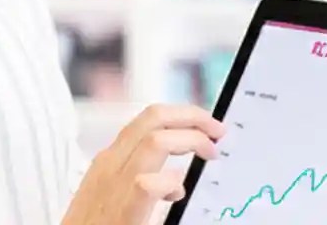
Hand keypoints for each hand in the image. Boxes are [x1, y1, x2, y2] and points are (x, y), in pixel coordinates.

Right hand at [62, 104, 225, 224]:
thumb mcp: (113, 196)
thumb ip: (141, 182)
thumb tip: (176, 182)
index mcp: (109, 160)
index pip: (147, 120)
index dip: (181, 115)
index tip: (205, 126)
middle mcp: (109, 164)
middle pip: (154, 117)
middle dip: (192, 115)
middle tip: (217, 129)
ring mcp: (112, 185)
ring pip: (155, 139)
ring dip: (191, 139)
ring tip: (211, 152)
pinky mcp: (120, 211)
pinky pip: (148, 183)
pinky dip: (170, 181)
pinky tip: (178, 192)